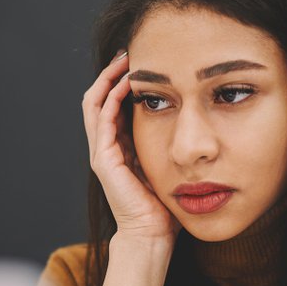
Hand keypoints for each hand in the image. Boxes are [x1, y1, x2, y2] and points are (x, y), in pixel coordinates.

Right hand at [82, 50, 180, 243]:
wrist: (152, 235)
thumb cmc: (164, 205)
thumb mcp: (167, 165)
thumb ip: (169, 145)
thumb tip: (192, 123)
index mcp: (119, 147)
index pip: (112, 104)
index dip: (121, 81)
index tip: (141, 61)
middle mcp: (105, 147)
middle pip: (98, 98)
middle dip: (111, 73)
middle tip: (129, 51)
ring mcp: (101, 153)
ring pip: (95, 103)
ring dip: (108, 79)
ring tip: (125, 59)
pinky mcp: (103, 160)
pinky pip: (102, 120)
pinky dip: (112, 98)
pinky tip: (127, 84)